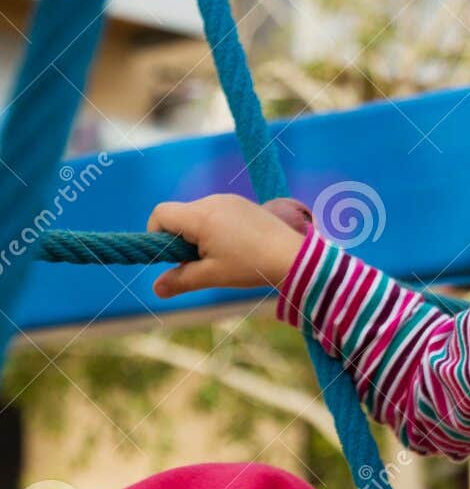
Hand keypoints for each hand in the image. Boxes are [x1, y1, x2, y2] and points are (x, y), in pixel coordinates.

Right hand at [146, 193, 306, 297]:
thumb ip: (180, 280)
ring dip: (199, 235)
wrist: (294, 257)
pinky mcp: (242, 203)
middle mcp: (212, 201)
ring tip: (223, 256)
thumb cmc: (251, 266)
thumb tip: (156, 289)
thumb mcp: (212, 276)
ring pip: (197, 214)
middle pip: (178, 215)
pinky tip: (236, 246)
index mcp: (200, 216)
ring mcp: (229, 199)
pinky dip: (216, 228)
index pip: (160, 213)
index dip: (156, 234)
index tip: (173, 256)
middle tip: (202, 261)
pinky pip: (216, 212)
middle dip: (180, 238)